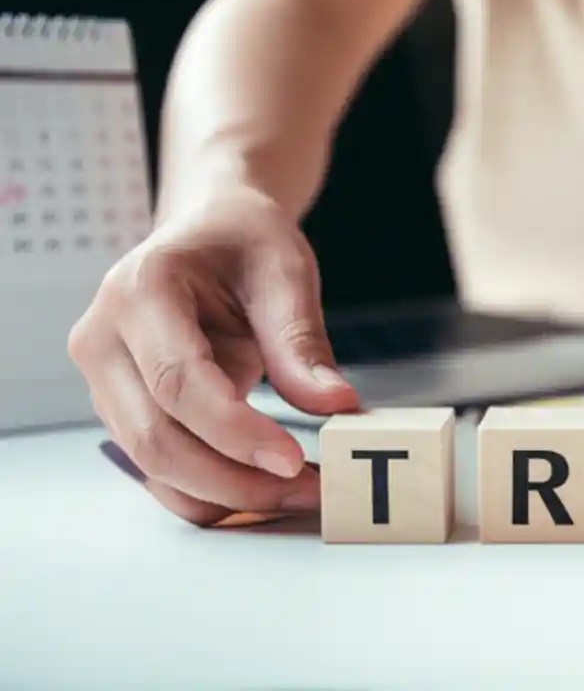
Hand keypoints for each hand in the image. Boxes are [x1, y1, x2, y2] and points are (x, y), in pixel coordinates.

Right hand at [69, 188, 358, 524]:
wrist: (206, 232)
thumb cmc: (243, 242)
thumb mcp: (284, 270)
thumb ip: (301, 339)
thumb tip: (337, 404)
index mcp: (139, 291)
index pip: (178, 381)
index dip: (234, 431)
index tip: (293, 460)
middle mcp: (103, 340)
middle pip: (156, 437)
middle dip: (235, 479)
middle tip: (312, 491)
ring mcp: (104, 382)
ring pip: (155, 465)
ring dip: (229, 494)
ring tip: (302, 494)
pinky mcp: (124, 411)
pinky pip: (162, 470)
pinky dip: (214, 491)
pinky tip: (269, 491)